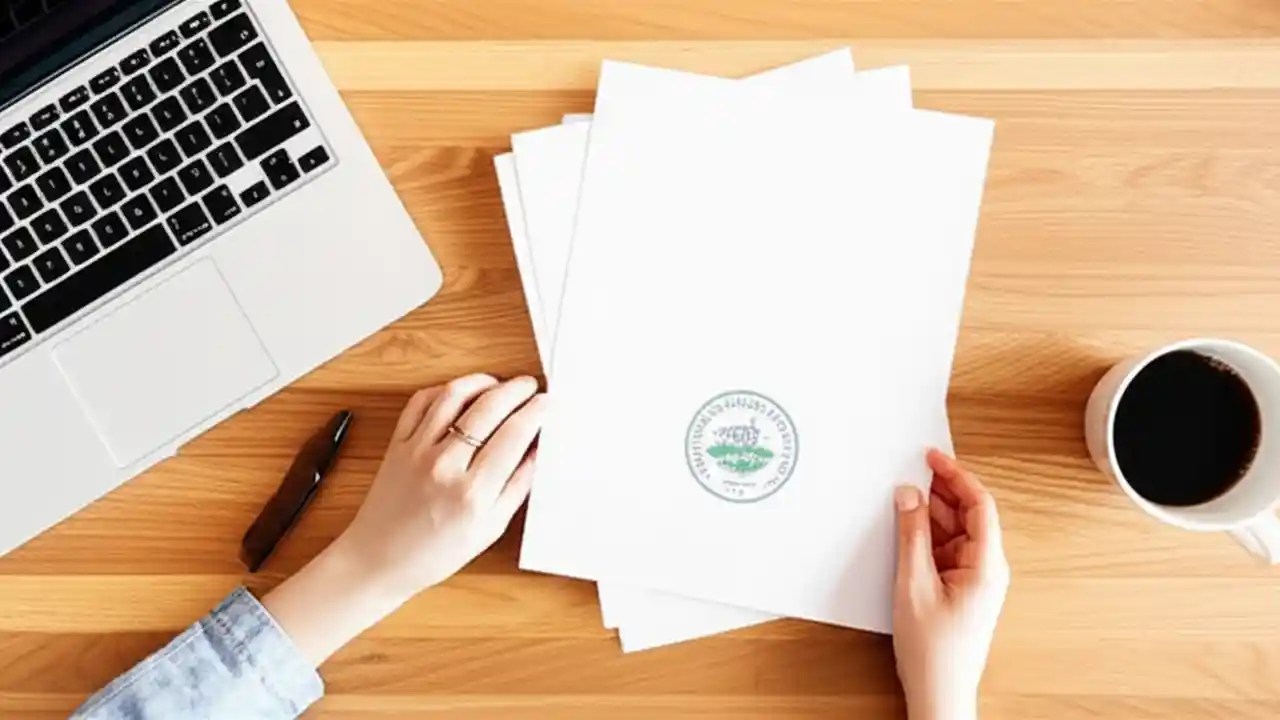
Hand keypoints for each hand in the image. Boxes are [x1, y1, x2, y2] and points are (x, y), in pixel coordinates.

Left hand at [263, 374, 545, 664]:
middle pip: (489, 407)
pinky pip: (421, 402)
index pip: (514, 434)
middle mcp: (445, 465)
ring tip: (499, 385)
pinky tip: (461, 393)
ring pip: (454, 395)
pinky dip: (445, 389)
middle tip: (529, 386)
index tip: (546, 403)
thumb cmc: (435, 553)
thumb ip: (517, 486)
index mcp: (473, 493)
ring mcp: (418, 450)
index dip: (536, 411)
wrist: (380, 560)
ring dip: (482, 382)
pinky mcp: (397, 443)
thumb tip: (538, 450)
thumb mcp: (490, 528)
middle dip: (516, 390)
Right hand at [892, 449, 1009, 719]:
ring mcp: (973, 578)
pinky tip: (904, 532)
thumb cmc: (934, 651)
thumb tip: (909, 496)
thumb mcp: (913, 584)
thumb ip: (911, 536)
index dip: (956, 475)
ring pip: (954, 531)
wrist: (939, 692)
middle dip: (939, 492)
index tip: (932, 457)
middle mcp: (986, 568)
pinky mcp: (959, 588)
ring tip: (900, 502)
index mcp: (987, 565)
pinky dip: (926, 537)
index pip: (979, 504)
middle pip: (967, 515)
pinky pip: (945, 550)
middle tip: (910, 473)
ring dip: (929, 516)